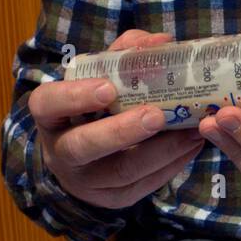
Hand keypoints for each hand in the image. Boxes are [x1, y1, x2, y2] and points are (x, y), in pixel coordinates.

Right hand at [28, 29, 204, 209]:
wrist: (85, 163)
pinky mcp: (115, 198)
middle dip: (123, 131)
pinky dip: (173, 164)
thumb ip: (123, 57)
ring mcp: (87, 182)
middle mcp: (62, 152)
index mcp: (50, 116)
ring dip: (162, 150)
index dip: (75, 97)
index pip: (48, 104)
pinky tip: (192, 146)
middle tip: (157, 115)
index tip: (108, 88)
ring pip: (123, 171)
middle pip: (85, 146)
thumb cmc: (93, 110)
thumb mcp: (98, 80)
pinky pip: (145, 185)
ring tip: (191, 130)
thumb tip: (162, 41)